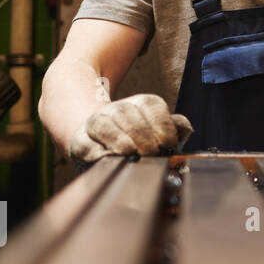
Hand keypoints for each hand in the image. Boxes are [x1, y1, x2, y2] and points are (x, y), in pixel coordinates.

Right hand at [68, 93, 192, 164]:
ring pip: (103, 123)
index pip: (151, 105)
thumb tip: (184, 129)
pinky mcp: (79, 141)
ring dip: (118, 138)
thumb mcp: (161, 133)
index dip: (161, 123)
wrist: (105, 148)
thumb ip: (175, 128)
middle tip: (152, 153)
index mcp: (140, 104)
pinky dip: (95, 151)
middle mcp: (117, 109)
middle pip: (127, 113)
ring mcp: (96, 123)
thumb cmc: (142, 142)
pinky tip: (107, 159)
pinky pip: (84, 143)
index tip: (169, 144)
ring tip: (130, 152)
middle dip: (142, 134)